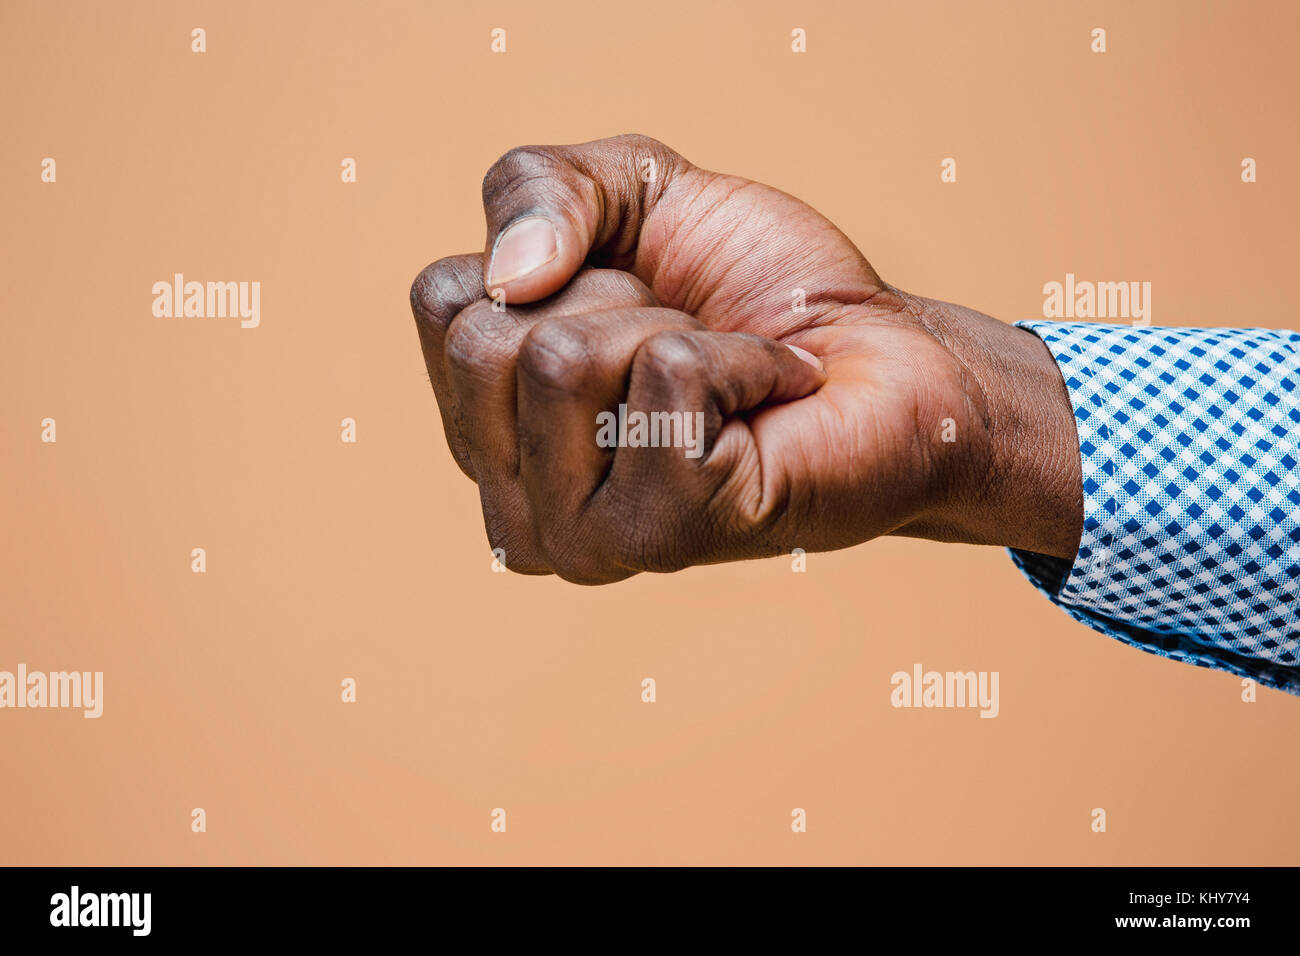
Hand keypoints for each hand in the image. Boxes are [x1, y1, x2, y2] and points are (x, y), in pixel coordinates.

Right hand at [410, 135, 1082, 582]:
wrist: (892, 358)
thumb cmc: (762, 288)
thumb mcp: (637, 193)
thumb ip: (538, 188)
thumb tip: (510, 275)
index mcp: (489, 427)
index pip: (441, 303)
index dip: (554, 255)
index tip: (632, 293)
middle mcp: (513, 499)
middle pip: (488, 339)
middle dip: (612, 297)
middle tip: (687, 336)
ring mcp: (579, 535)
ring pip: (565, 359)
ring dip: (676, 328)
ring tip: (725, 372)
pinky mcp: (661, 537)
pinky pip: (669, 377)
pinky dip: (744, 356)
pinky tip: (772, 398)